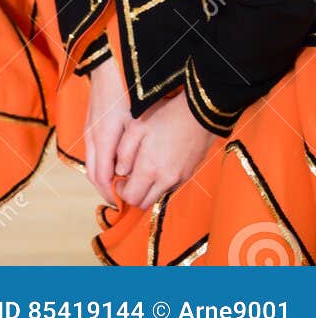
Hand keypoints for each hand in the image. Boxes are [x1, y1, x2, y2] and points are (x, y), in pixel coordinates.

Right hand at [84, 55, 133, 205]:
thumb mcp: (133, 123)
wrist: (109, 66)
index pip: (101, 178)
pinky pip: (93, 152)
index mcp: (102, 140)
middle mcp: (91, 138)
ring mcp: (89, 130)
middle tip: (122, 201)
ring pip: (91, 163)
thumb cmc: (127, 92)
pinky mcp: (91, 124)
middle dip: (105, 190)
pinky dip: (101, 165)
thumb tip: (124, 175)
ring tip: (120, 187)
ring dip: (102, 178)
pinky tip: (114, 165)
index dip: (111, 195)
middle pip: (93, 174)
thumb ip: (128, 151)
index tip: (123, 206)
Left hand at [115, 92, 215, 210]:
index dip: (120, 191)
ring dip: (146, 190)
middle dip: (132, 194)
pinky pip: (169, 189)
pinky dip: (159, 184)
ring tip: (141, 171)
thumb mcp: (136, 128)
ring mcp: (179, 179)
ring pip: (157, 197)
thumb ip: (123, 153)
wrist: (199, 114)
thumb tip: (120, 171)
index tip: (118, 178)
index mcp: (149, 168)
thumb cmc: (165, 117)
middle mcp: (165, 179)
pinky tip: (155, 167)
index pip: (131, 198)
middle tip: (128, 178)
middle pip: (144, 203)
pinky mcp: (188, 175)